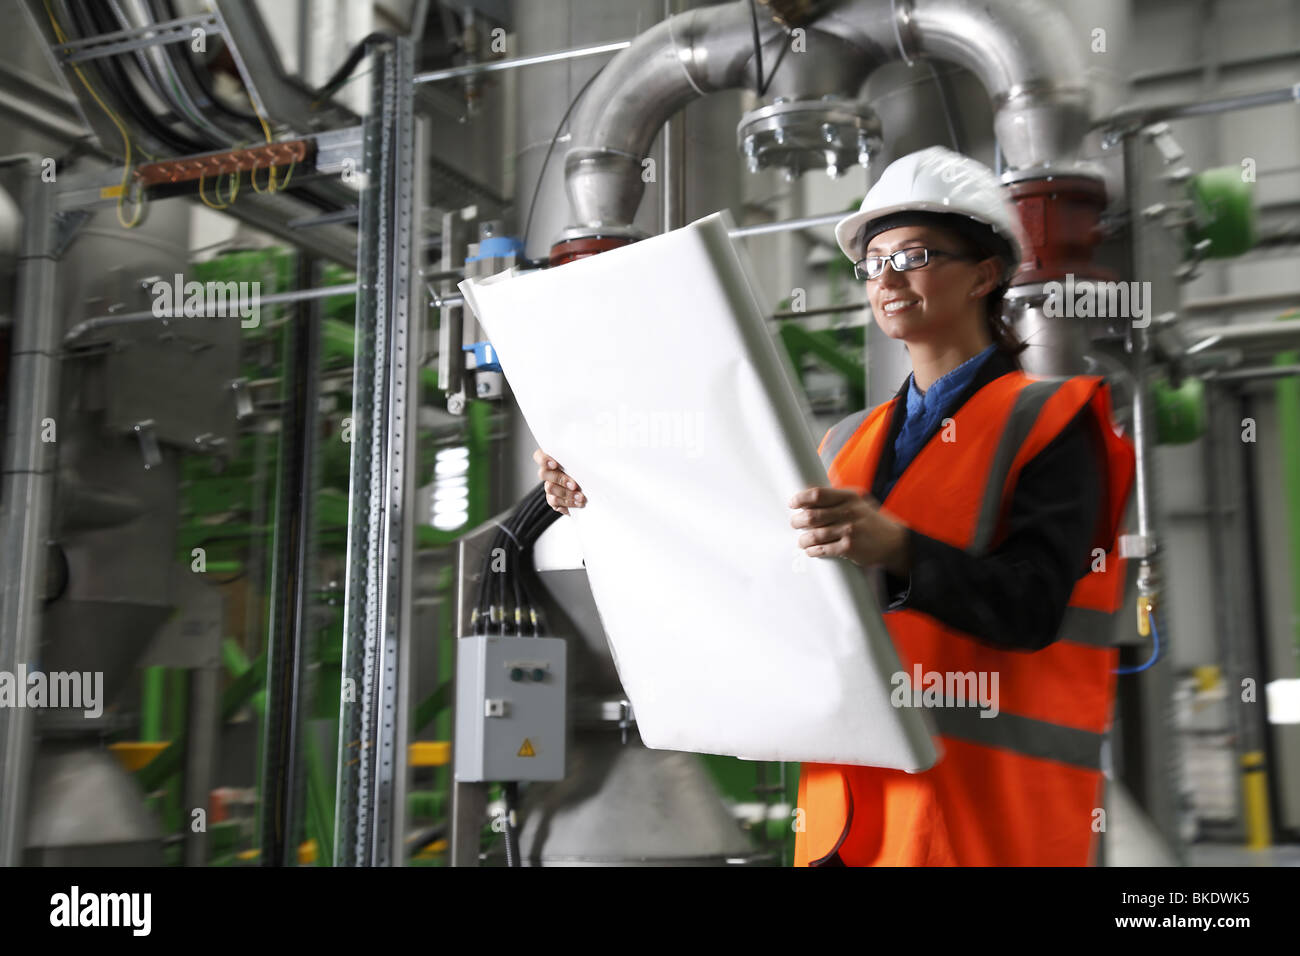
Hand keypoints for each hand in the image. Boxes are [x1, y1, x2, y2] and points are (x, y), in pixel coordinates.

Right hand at [534, 448, 585, 514]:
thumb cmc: (585, 470)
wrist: (590, 488)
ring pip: (550, 488)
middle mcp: (548, 472)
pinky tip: (578, 503)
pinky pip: (554, 502)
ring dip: (566, 494)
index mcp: (553, 459)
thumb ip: (579, 460)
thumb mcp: (583, 462)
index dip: (544, 460)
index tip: (554, 465)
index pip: (539, 456)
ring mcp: (549, 486)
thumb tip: (588, 459)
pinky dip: (568, 503)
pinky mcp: (552, 499)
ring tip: (581, 497)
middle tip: (574, 485)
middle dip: (560, 479)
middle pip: (543, 474)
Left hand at [789, 486, 911, 575]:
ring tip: (802, 541)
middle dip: (798, 521)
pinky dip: (813, 551)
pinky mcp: (849, 548)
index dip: (801, 499)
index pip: (818, 494)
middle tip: (795, 523)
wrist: (895, 542)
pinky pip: (823, 549)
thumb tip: (810, 493)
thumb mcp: (860, 502)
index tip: (792, 503)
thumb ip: (838, 498)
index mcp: (849, 497)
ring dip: (803, 539)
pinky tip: (811, 550)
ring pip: (814, 534)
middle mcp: (849, 512)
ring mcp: (850, 530)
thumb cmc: (871, 521)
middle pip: (812, 515)